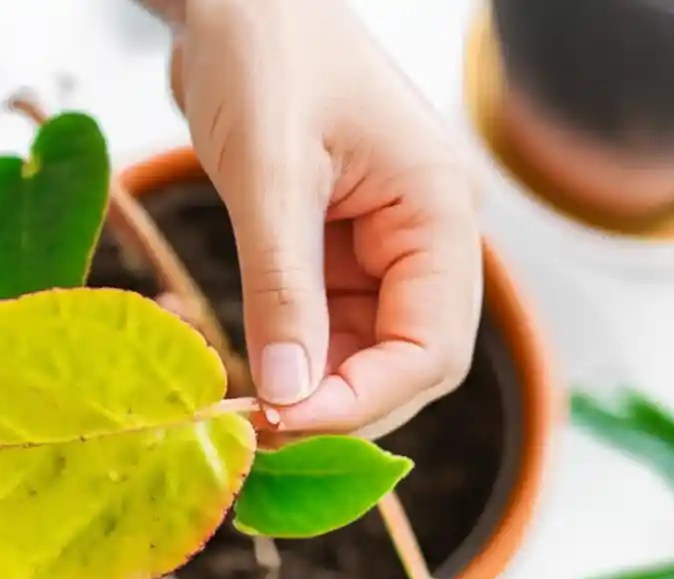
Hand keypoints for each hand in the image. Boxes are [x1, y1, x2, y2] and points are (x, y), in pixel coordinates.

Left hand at [168, 0, 482, 437]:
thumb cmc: (266, 50)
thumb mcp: (269, 171)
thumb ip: (282, 287)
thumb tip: (285, 395)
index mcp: (440, 210)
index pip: (433, 346)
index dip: (363, 402)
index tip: (282, 424)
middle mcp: (426, 234)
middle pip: (406, 361)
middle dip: (336, 406)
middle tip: (255, 432)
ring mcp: (385, 243)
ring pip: (362, 351)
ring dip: (304, 385)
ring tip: (234, 401)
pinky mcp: (339, 245)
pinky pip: (324, 322)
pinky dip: (283, 351)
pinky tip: (233, 359)